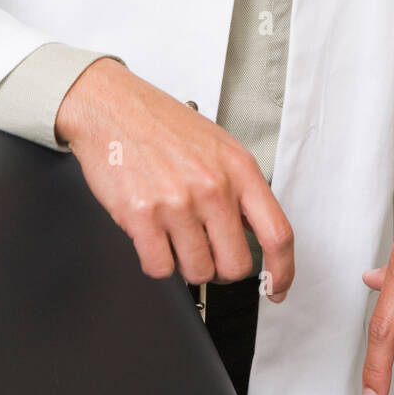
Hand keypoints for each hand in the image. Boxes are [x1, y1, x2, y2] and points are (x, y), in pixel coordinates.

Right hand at [55, 58, 293, 297]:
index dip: (282, 270)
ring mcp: (178, 203)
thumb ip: (239, 187)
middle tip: (207, 253)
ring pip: (198, 272)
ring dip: (186, 263)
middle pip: (236, 265)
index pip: (277, 233)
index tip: (276, 287)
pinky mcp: (142, 216)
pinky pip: (160, 268)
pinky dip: (156, 261)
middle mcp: (213, 186)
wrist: (112, 107)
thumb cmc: (161, 124)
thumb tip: (256, 230)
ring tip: (173, 232)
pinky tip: (152, 235)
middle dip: (221, 269)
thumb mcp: (218, 146)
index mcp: (238, 169)